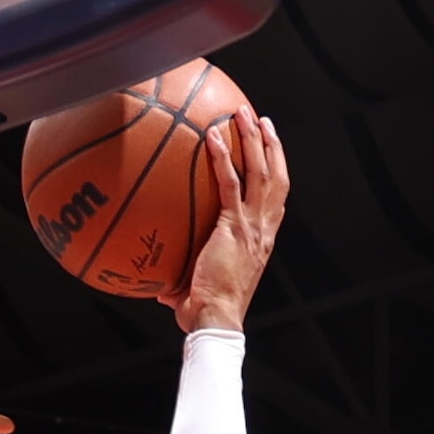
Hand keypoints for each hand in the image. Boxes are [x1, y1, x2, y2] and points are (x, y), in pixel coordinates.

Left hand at [169, 110, 291, 333]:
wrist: (216, 320)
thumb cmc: (205, 312)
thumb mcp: (198, 286)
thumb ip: (183, 273)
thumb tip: (156, 280)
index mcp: (262, 240)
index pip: (276, 198)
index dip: (276, 170)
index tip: (270, 148)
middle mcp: (263, 229)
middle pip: (276, 176)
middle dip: (270, 144)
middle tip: (259, 118)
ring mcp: (252, 226)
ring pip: (261, 172)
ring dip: (253, 139)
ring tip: (243, 112)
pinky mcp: (234, 227)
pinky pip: (230, 184)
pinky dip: (223, 158)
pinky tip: (212, 137)